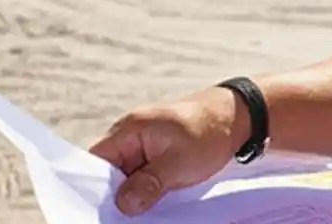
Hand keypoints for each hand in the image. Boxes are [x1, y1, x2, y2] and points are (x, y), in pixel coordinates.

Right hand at [88, 86, 249, 216]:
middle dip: (112, 197)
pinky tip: (148, 207)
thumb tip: (122, 206)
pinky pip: (140, 176)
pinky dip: (144, 191)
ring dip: (131, 196)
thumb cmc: (209, 133)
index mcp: (128, 131)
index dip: (91, 189)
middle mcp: (129, 137)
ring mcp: (142, 146)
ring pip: (125, 178)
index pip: (93, 163)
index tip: (96, 213)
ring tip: (135, 215)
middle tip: (119, 219)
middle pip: (107, 174)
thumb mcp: (179, 162)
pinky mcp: (156, 155)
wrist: (240, 118)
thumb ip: (148, 183)